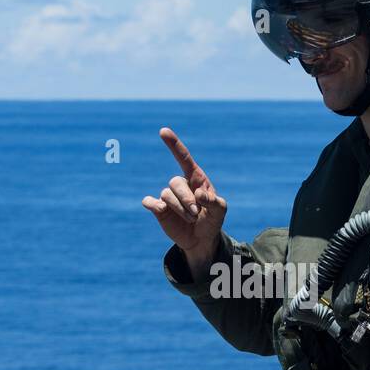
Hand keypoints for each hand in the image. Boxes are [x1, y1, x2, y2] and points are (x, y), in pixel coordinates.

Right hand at [142, 127, 226, 279]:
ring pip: (166, 195)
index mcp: (196, 179)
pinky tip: (160, 209)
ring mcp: (169, 196)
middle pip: (175, 182)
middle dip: (186, 199)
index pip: (184, 158)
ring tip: (191, 218)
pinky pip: (149, 202)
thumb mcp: (220, 210)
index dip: (174, 145)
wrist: (202, 239)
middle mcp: (181, 185)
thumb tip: (199, 195)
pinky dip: (153, 204)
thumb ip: (213, 201)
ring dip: (179, 208)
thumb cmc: (212, 219)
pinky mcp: (159, 209)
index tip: (163, 131)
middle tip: (196, 213)